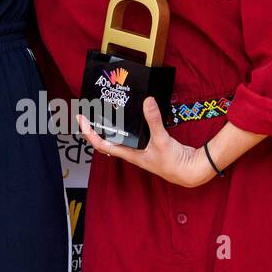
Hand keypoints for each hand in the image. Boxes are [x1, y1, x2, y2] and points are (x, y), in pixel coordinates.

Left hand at [77, 97, 216, 187]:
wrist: (190, 171)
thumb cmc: (173, 162)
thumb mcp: (161, 140)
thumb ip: (153, 121)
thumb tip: (147, 101)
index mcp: (129, 153)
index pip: (101, 144)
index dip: (89, 133)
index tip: (81, 119)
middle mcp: (131, 151)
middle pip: (106, 140)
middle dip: (96, 127)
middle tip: (89, 112)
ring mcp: (140, 148)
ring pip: (119, 137)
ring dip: (110, 126)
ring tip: (103, 111)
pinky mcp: (149, 144)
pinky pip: (133, 134)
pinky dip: (127, 125)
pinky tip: (128, 115)